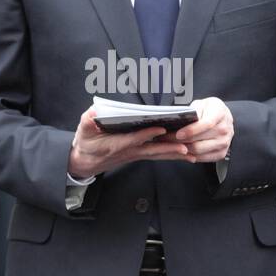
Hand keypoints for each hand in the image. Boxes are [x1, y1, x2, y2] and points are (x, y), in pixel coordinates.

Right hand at [67, 107, 193, 179]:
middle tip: (186, 148)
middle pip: (152, 150)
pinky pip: (157, 155)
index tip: (160, 129)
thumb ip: (88, 121)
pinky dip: (171, 155)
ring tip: (191, 154)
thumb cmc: (86, 144)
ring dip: (174, 154)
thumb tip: (93, 113)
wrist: (85, 162)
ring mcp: (135, 154)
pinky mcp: (139, 154)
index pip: (134, 139)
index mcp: (116, 144)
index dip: (147, 134)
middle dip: (169, 149)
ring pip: (158, 154)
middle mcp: (129, 151)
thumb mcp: (83, 130)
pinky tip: (184, 154)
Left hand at [161, 97, 233, 162]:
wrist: (223, 119)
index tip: (178, 133)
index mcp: (220, 113)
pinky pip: (202, 158)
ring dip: (182, 149)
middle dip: (179, 141)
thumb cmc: (210, 110)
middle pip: (199, 140)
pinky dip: (190, 156)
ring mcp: (224, 143)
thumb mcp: (202, 103)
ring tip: (170, 145)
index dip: (190, 130)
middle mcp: (225, 129)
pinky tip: (181, 150)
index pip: (206, 124)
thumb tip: (182, 118)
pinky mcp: (221, 153)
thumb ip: (194, 110)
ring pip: (198, 151)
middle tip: (165, 139)